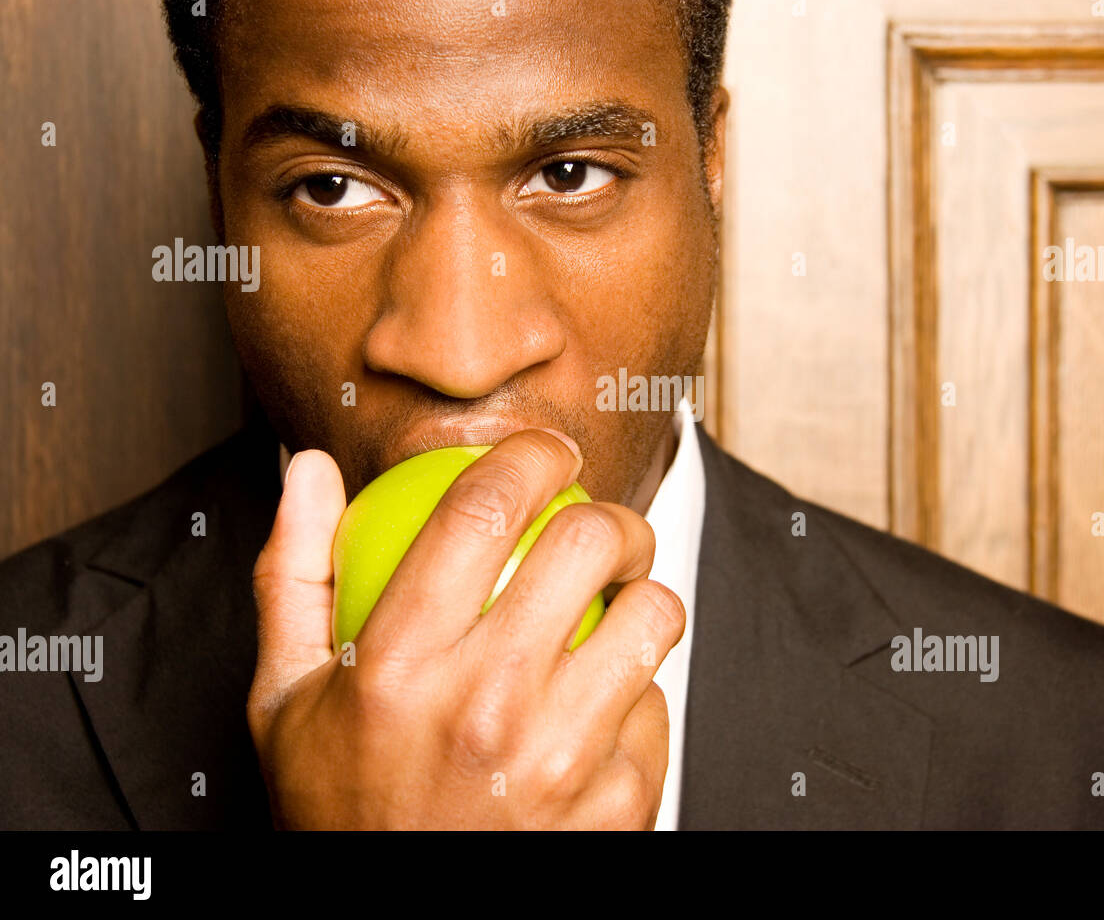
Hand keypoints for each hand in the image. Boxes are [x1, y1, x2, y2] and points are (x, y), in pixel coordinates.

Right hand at [246, 429, 685, 828]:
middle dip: (610, 515)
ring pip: (652, 617)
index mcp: (396, 668)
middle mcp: (483, 707)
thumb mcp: (284, 700)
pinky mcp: (615, 806)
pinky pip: (658, 708)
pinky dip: (638, 697)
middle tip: (598, 534)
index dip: (529, 455)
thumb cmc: (341, 809)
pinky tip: (599, 712)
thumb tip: (312, 471)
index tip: (547, 455)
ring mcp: (558, 761)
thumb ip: (294, 575)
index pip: (480, 510)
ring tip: (616, 610)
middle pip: (587, 542)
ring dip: (643, 597)